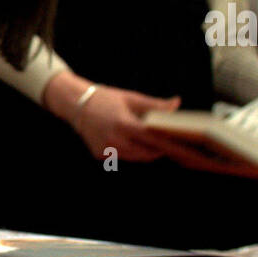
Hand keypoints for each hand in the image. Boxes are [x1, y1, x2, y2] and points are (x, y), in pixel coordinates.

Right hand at [44, 74, 181, 161]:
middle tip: (169, 145)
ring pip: (135, 157)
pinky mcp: (100, 155)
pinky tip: (128, 141)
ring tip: (152, 143)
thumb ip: (155, 104)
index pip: (152, 138)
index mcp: (124, 124)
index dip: (167, 143)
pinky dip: (130, 152)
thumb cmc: (107, 99)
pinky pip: (122, 157)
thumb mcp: (131, 98)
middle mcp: (114, 140)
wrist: (77, 105)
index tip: (179, 144)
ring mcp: (106, 149)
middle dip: (159, 150)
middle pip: (146, 153)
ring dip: (145, 152)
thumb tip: (176, 103)